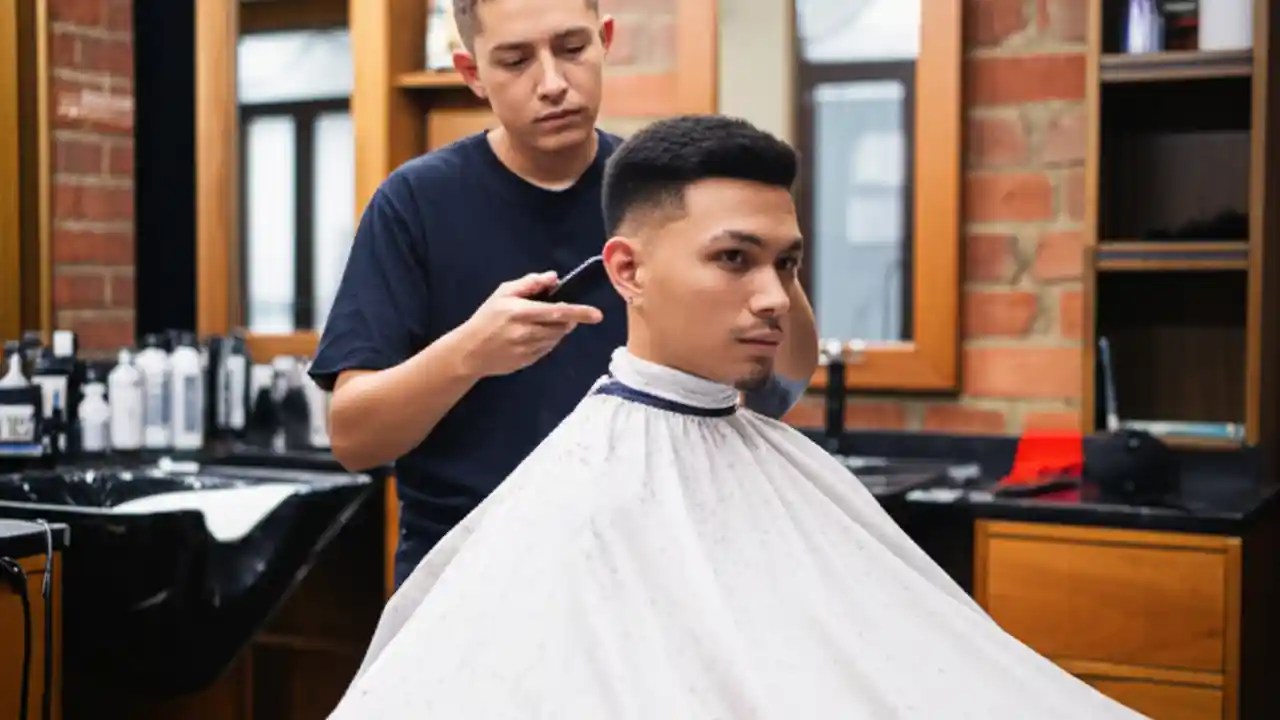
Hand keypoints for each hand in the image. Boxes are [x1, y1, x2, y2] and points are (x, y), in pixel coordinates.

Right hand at [456, 271, 604, 377]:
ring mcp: (528, 349)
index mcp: (521, 312)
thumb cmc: (487, 317)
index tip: (597, 315)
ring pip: (556, 339)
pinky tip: (533, 336)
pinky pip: (547, 349)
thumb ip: (530, 283)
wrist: (470, 351)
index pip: (558, 311)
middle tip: (562, 313)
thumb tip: (554, 277)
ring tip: (542, 323)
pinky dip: (547, 341)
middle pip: (561, 326)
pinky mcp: (528, 362)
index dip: (580, 312)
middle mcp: (527, 332)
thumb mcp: (504, 293)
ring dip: (557, 330)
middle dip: (568, 319)